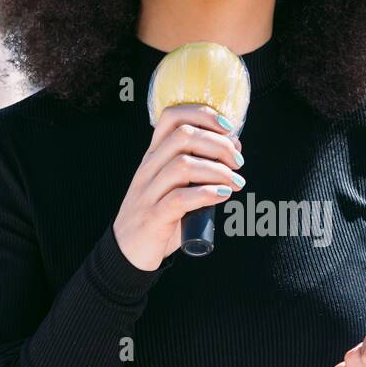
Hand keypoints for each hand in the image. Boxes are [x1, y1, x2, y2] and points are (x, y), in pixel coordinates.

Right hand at [113, 104, 243, 270]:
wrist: (128, 252)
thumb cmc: (159, 217)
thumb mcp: (177, 186)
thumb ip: (200, 168)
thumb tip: (233, 148)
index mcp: (154, 156)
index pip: (172, 117)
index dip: (203, 114)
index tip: (228, 128)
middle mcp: (149, 169)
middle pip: (183, 137)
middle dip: (218, 144)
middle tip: (238, 162)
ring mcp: (149, 192)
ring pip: (183, 165)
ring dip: (217, 170)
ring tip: (235, 182)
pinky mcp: (154, 217)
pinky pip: (180, 198)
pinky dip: (207, 194)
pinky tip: (223, 195)